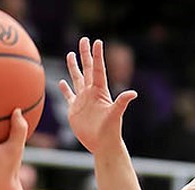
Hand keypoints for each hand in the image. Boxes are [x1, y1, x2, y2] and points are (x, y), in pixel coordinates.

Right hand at [58, 37, 136, 154]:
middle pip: (87, 69)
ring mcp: (82, 100)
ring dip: (74, 67)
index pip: (98, 69)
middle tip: (83, 39)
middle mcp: (91, 93)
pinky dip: (65, 89)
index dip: (97, 56)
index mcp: (100, 91)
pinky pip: (69, 96)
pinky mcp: (74, 109)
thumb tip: (133, 93)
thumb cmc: (111, 130)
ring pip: (77, 79)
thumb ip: (122, 102)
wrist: (102, 144)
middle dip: (85, 55)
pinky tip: (61, 82)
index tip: (97, 41)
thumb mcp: (116, 114)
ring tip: (71, 54)